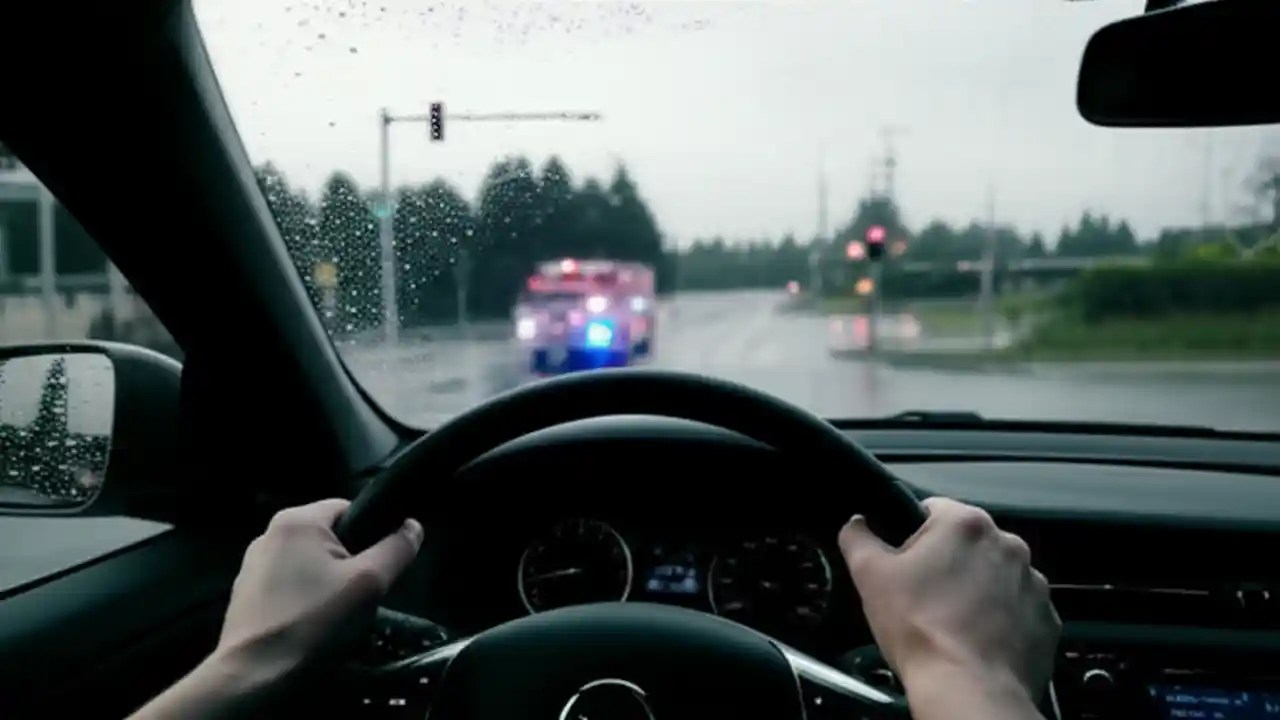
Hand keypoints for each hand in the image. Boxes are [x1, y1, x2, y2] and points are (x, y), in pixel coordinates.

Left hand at [215, 499, 422, 685]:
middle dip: (350, 564)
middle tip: (362, 596)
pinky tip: (309, 625)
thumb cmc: (313, 621)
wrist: (253, 675)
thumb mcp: (368, 584)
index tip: (379, 569)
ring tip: (335, 616)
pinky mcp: (245, 594)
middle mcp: (268, 533)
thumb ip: (396, 550)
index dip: (373, 535)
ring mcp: (252, 565)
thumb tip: (413, 525)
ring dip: (327, 583)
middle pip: (329, 538)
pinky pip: (288, 585)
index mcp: (297, 520)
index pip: (350, 509)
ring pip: (309, 564)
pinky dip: (304, 599)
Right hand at [838, 497, 1058, 716]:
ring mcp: (1034, 583)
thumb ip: (858, 537)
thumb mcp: (870, 576)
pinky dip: (1003, 620)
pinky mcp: (1048, 620)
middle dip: (950, 563)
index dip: (913, 536)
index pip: (933, 510)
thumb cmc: (918, 627)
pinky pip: (1020, 610)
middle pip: (969, 544)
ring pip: (997, 576)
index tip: (905, 565)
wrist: (968, 689)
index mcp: (966, 522)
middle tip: (925, 597)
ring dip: (979, 589)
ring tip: (954, 623)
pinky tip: (979, 640)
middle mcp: (1009, 544)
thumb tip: (857, 523)